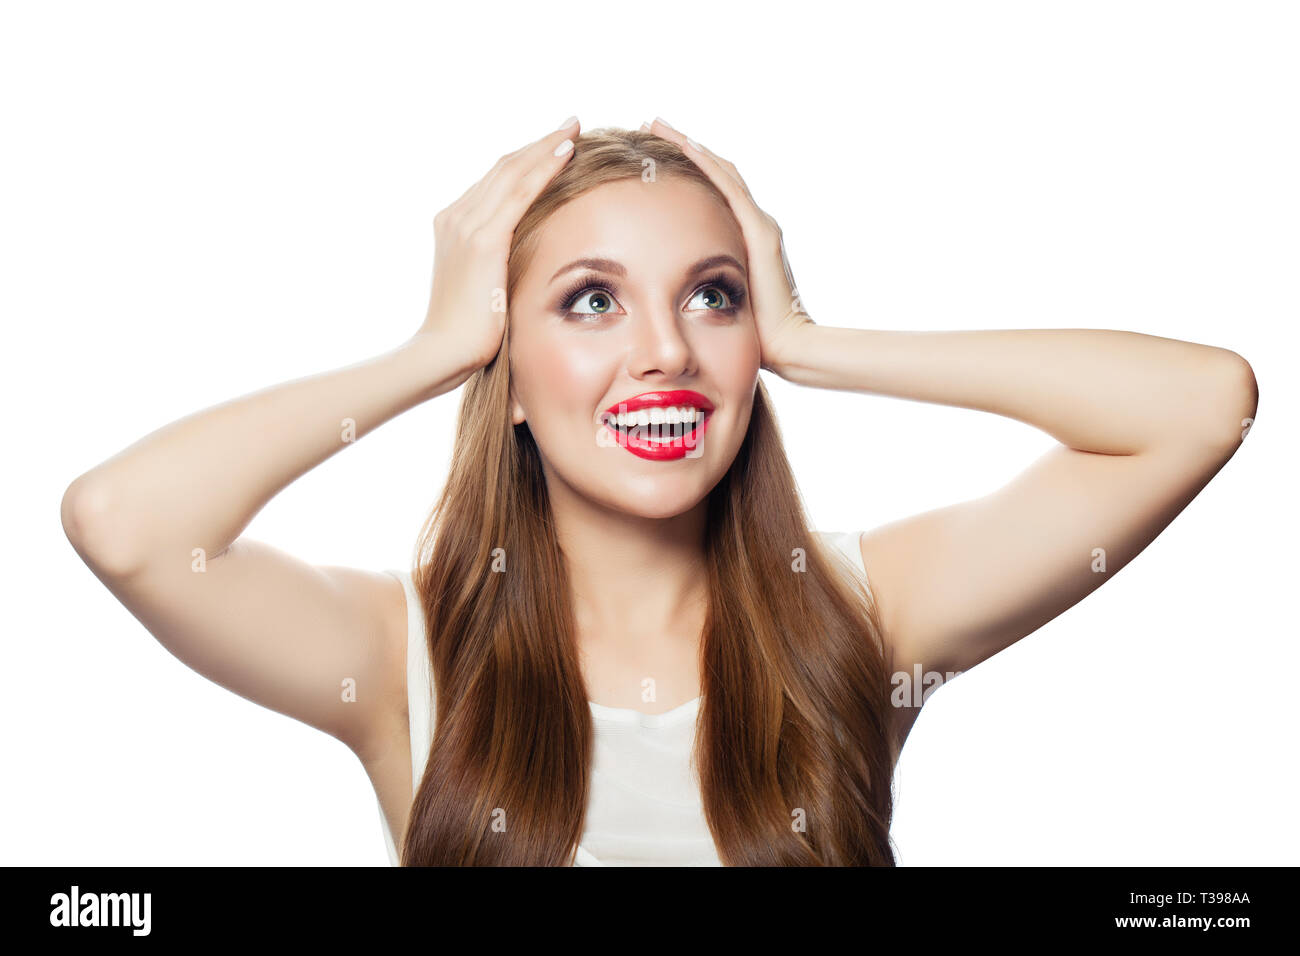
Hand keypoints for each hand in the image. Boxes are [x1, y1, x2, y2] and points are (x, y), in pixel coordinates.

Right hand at [412, 116, 581, 375]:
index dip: (525, 161)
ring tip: (574, 128)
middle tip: (571, 124)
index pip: (495, 183)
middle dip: (538, 144)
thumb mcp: (483, 291)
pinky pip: (520, 192)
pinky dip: (545, 167)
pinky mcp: (484, 240)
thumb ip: (498, 269)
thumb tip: (522, 271)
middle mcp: (456, 217)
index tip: (553, 146)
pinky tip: (567, 152)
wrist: (442, 353)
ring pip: (512, 172)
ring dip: (545, 146)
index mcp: (454, 226)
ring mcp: (467, 225)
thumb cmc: (466, 336)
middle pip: (504, 168)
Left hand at [645, 117, 814, 374]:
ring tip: (656, 125)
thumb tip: (667, 289)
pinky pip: (728, 187)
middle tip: (650, 125)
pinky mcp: (760, 231)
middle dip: (683, 147)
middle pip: (716, 172)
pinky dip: (705, 163)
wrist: (787, 345)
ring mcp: (760, 223)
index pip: (713, 190)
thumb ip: (704, 286)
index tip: (653, 150)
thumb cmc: (755, 333)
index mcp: (745, 236)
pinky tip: (682, 145)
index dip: (686, 167)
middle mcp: (755, 222)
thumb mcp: (720, 302)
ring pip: (720, 170)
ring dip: (687, 145)